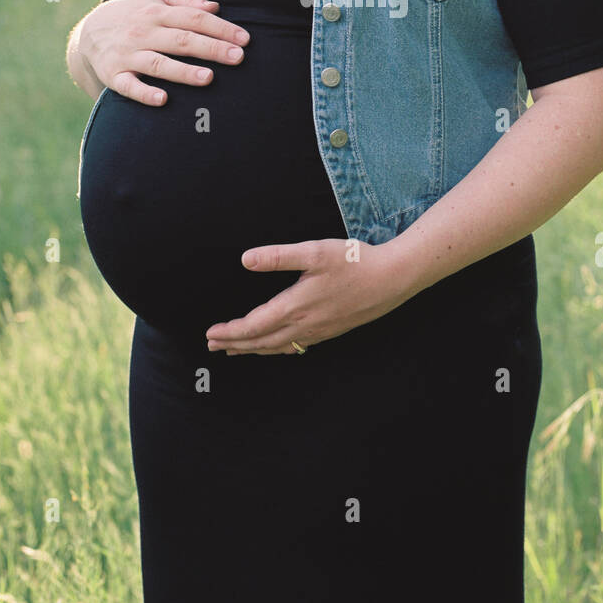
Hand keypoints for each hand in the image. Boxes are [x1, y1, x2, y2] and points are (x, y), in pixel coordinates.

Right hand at [79, 0, 250, 104]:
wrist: (87, 33)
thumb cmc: (133, 15)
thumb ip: (185, 0)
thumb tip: (214, 7)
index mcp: (156, 12)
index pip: (194, 18)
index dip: (221, 28)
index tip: (245, 40)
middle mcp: (142, 32)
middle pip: (181, 40)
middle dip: (211, 49)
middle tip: (238, 58)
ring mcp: (127, 55)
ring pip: (158, 64)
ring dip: (183, 71)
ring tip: (209, 78)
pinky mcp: (114, 76)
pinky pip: (129, 86)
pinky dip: (144, 93)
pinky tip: (163, 99)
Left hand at [205, 238, 415, 354]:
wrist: (392, 279)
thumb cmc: (354, 262)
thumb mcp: (314, 251)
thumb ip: (278, 256)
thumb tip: (245, 260)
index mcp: (295, 306)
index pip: (253, 326)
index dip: (230, 331)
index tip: (210, 333)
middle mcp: (304, 324)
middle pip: (262, 341)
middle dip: (235, 344)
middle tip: (212, 346)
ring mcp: (319, 331)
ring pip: (278, 347)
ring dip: (254, 349)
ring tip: (235, 350)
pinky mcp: (330, 330)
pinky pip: (295, 346)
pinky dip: (277, 349)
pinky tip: (276, 346)